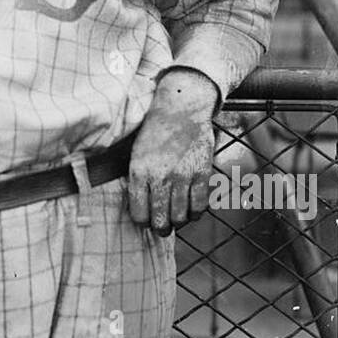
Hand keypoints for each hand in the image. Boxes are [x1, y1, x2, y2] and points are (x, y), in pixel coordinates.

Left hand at [127, 69, 217, 236]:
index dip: (143, 223)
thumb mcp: (134, 154)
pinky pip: (200, 206)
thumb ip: (136, 182)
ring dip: (178, 221)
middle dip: (161, 229)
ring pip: (181, 218)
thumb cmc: (154, 133)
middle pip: (161, 222)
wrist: (180, 108)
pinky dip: (196, 212)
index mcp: (139, 172)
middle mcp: (160, 177)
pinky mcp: (202, 173)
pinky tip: (191, 207)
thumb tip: (140, 211)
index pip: (139, 215)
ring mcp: (183, 176)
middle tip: (162, 226)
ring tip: (176, 216)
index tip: (146, 220)